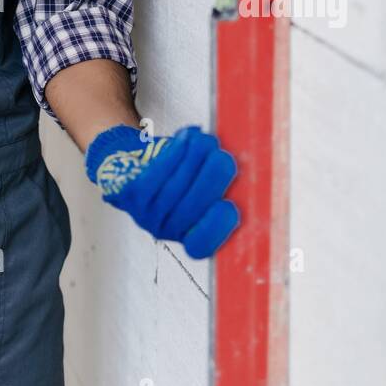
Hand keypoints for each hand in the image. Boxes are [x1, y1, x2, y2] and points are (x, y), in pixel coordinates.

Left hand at [84, 122, 240, 258]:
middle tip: (224, 158)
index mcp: (190, 236)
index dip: (216, 230)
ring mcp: (146, 214)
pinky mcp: (132, 193)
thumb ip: (224, 185)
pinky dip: (175, 154)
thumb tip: (254, 172)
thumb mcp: (206, 185)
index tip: (230, 206)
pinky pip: (157, 173)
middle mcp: (166, 230)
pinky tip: (185, 139)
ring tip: (205, 141)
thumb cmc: (181, 174)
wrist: (134, 161)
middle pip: (192, 208)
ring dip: (194, 159)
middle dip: (211, 180)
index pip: (201, 246)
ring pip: (176, 186)